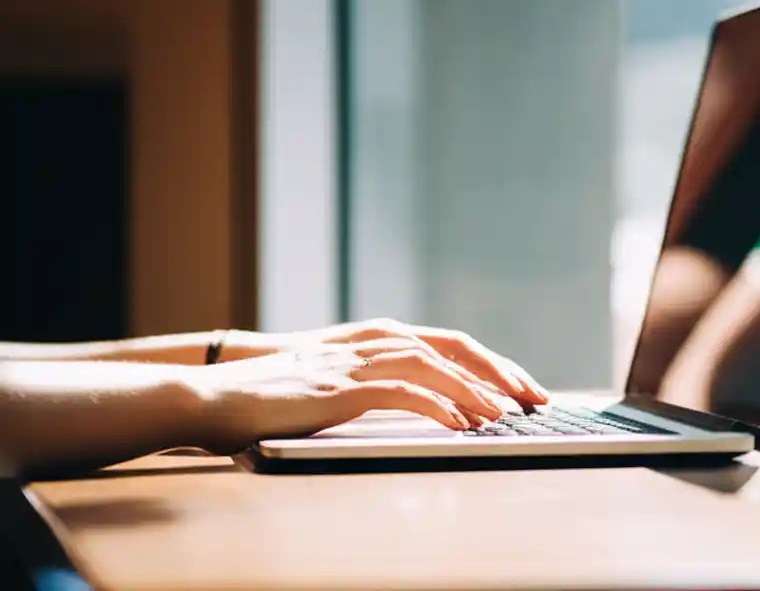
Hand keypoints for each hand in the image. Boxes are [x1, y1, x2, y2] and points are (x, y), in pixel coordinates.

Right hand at [235, 318, 548, 406]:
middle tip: (535, 399)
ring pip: (435, 366)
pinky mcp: (340, 389)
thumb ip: (387, 381)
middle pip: (456, 348)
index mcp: (382, 336)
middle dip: (501, 373)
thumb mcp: (344, 379)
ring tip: (505, 414)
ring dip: (475, 391)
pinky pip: (401, 393)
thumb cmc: (282, 392)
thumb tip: (442, 405)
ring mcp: (358, 362)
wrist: (221, 392)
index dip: (496, 364)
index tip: (527, 388)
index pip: (455, 344)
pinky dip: (437, 406)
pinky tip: (461, 425)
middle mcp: (376, 340)